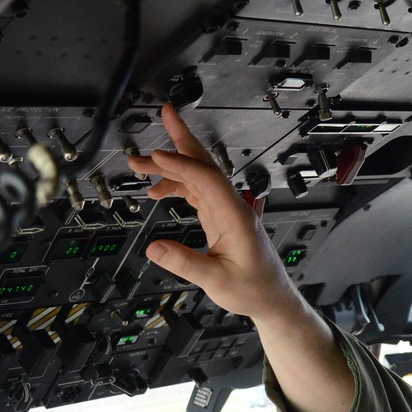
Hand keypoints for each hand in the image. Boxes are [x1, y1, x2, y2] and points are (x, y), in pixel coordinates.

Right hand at [126, 104, 300, 322]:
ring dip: (170, 165)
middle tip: (165, 114)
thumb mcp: (216, 281)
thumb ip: (185, 263)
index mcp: (235, 216)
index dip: (182, 165)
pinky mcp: (220, 216)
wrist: (271, 297)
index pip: (207, 179)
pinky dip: (175, 186)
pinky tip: (157, 190)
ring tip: (139, 162)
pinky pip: (196, 191)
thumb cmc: (253, 289)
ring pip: (197, 175)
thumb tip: (154, 247)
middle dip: (183, 138)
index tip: (158, 156)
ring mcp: (226, 209)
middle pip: (204, 163)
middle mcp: (231, 206)